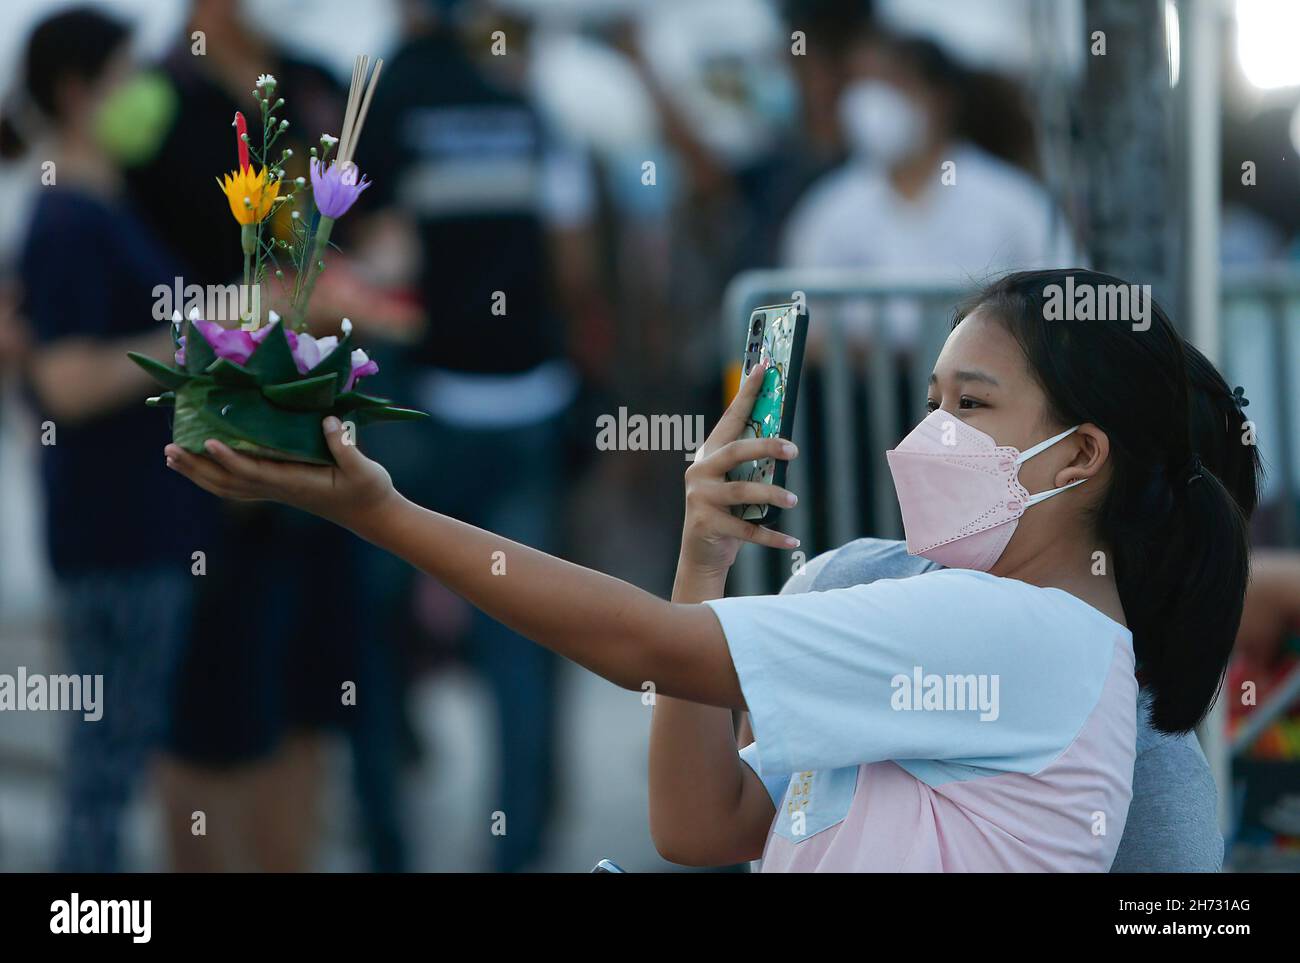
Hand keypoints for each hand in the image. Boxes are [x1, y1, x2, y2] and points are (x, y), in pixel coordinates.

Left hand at [164, 416, 396, 530]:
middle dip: (198, 466)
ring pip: (228, 486)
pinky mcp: (278, 489)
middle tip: (169, 449)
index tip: (208, 441)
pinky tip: (201, 466)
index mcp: (296, 482)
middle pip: (229, 482)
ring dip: (198, 473)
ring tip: (171, 457)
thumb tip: (326, 421)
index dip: (230, 457)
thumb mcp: (364, 468)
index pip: (255, 471)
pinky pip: (237, 485)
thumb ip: (345, 446)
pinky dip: (214, 476)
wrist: (371, 514)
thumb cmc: (368, 489)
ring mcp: (277, 492)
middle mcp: (280, 490)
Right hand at [679, 360, 798, 578]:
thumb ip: (752, 467)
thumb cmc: (727, 513)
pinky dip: (772, 537)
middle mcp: (700, 471)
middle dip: (767, 447)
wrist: (701, 554)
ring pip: (742, 492)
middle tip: (794, 449)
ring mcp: (700, 498)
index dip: (746, 392)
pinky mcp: (706, 524)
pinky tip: (792, 540)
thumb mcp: (737, 484)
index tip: (763, 368)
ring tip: (794, 499)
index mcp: (709, 455)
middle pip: (736, 451)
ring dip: (772, 495)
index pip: (730, 417)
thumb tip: (786, 446)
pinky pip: (746, 530)